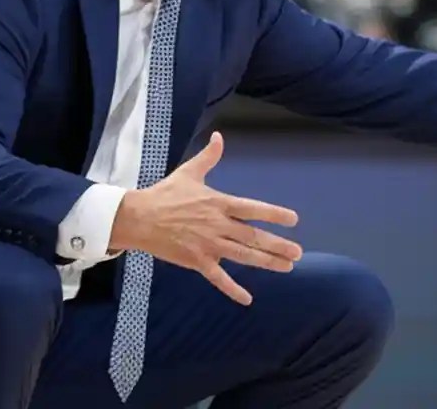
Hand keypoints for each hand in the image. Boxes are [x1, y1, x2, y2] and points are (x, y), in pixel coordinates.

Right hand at [108, 132, 301, 304]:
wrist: (139, 218)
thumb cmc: (164, 195)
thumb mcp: (189, 172)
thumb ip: (208, 157)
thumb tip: (219, 136)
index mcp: (219, 203)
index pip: (253, 209)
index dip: (274, 214)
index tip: (293, 220)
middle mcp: (218, 225)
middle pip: (253, 237)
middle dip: (277, 245)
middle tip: (297, 253)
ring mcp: (209, 245)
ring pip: (243, 256)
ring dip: (266, 262)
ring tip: (286, 267)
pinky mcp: (197, 261)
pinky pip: (218, 278)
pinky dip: (233, 289)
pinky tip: (247, 299)